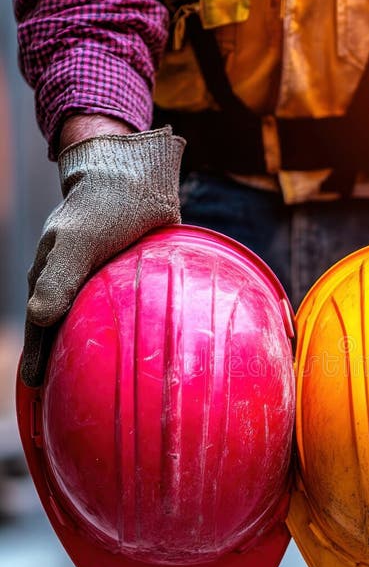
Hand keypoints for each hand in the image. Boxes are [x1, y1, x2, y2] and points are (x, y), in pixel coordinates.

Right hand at [22, 125, 184, 386]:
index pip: (40, 324)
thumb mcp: (78, 241)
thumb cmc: (104, 206)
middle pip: (62, 326)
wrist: (136, 175)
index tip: (34, 386)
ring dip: (90, 344)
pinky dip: (116, 329)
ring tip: (94, 375)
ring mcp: (99, 277)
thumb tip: (40, 319)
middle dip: (59, 356)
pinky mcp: (125, 273)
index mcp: (52, 275)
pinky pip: (118, 309)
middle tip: (60, 391)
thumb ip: (59, 278)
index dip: (36, 355)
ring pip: (90, 319)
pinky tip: (129, 346)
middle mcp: (73, 279)